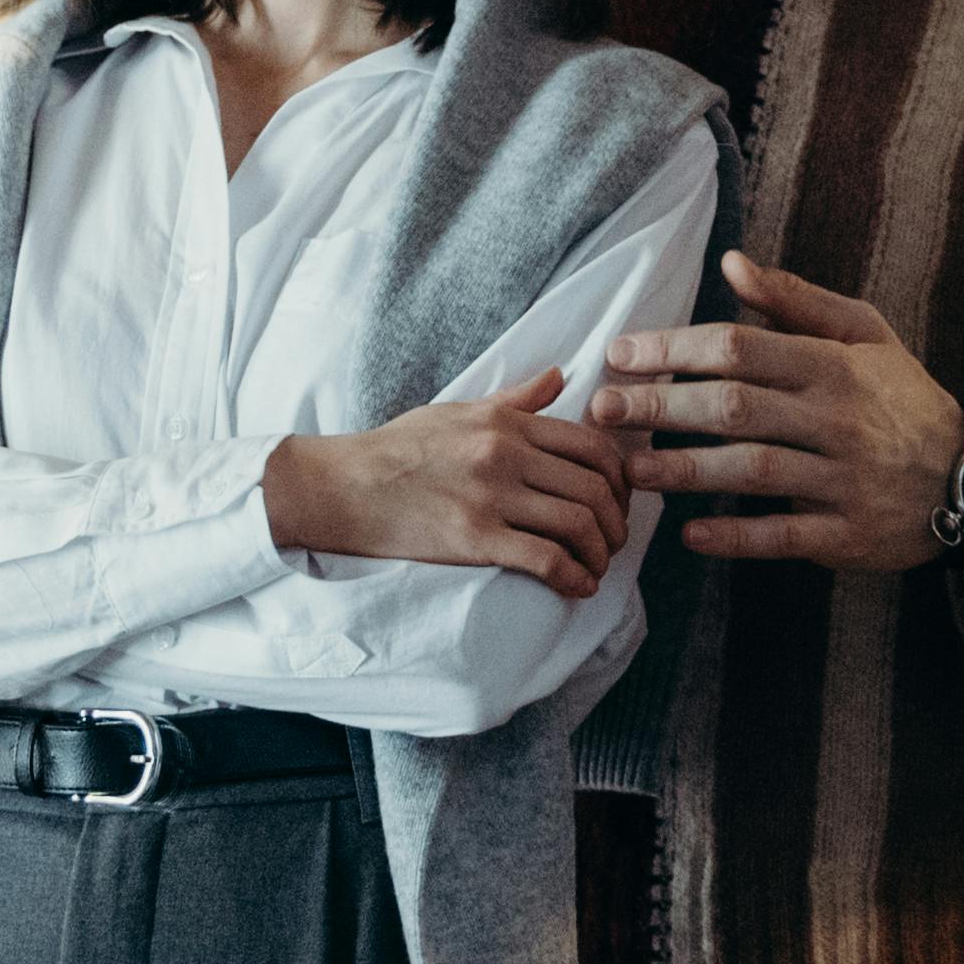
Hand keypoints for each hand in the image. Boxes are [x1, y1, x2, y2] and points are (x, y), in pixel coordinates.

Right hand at [262, 369, 626, 601]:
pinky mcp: (475, 538)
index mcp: (507, 423)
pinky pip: (546, 559)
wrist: (343, 485)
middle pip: (595, 488)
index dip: (620, 478)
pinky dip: (574, 577)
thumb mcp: (459, 409)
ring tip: (597, 567)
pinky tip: (578, 587)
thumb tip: (559, 375)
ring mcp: (492, 496)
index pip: (592, 445)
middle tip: (614, 541)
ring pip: (579, 524)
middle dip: (617, 522)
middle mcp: (506, 454)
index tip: (619, 501)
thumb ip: (516, 399)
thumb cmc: (398, 448)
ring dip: (600, 553)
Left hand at [589, 256, 963, 571]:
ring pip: (752, 471)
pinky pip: (783, 536)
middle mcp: (837, 420)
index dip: (674, 350)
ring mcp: (844, 480)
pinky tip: (689, 534)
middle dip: (662, 407)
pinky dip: (735, 539)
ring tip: (631, 471)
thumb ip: (794, 301)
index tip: (622, 355)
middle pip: (735, 408)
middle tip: (603, 411)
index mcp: (833, 365)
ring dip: (685, 471)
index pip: (740, 349)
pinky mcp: (847, 534)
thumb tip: (730, 263)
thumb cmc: (900, 396)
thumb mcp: (864, 334)